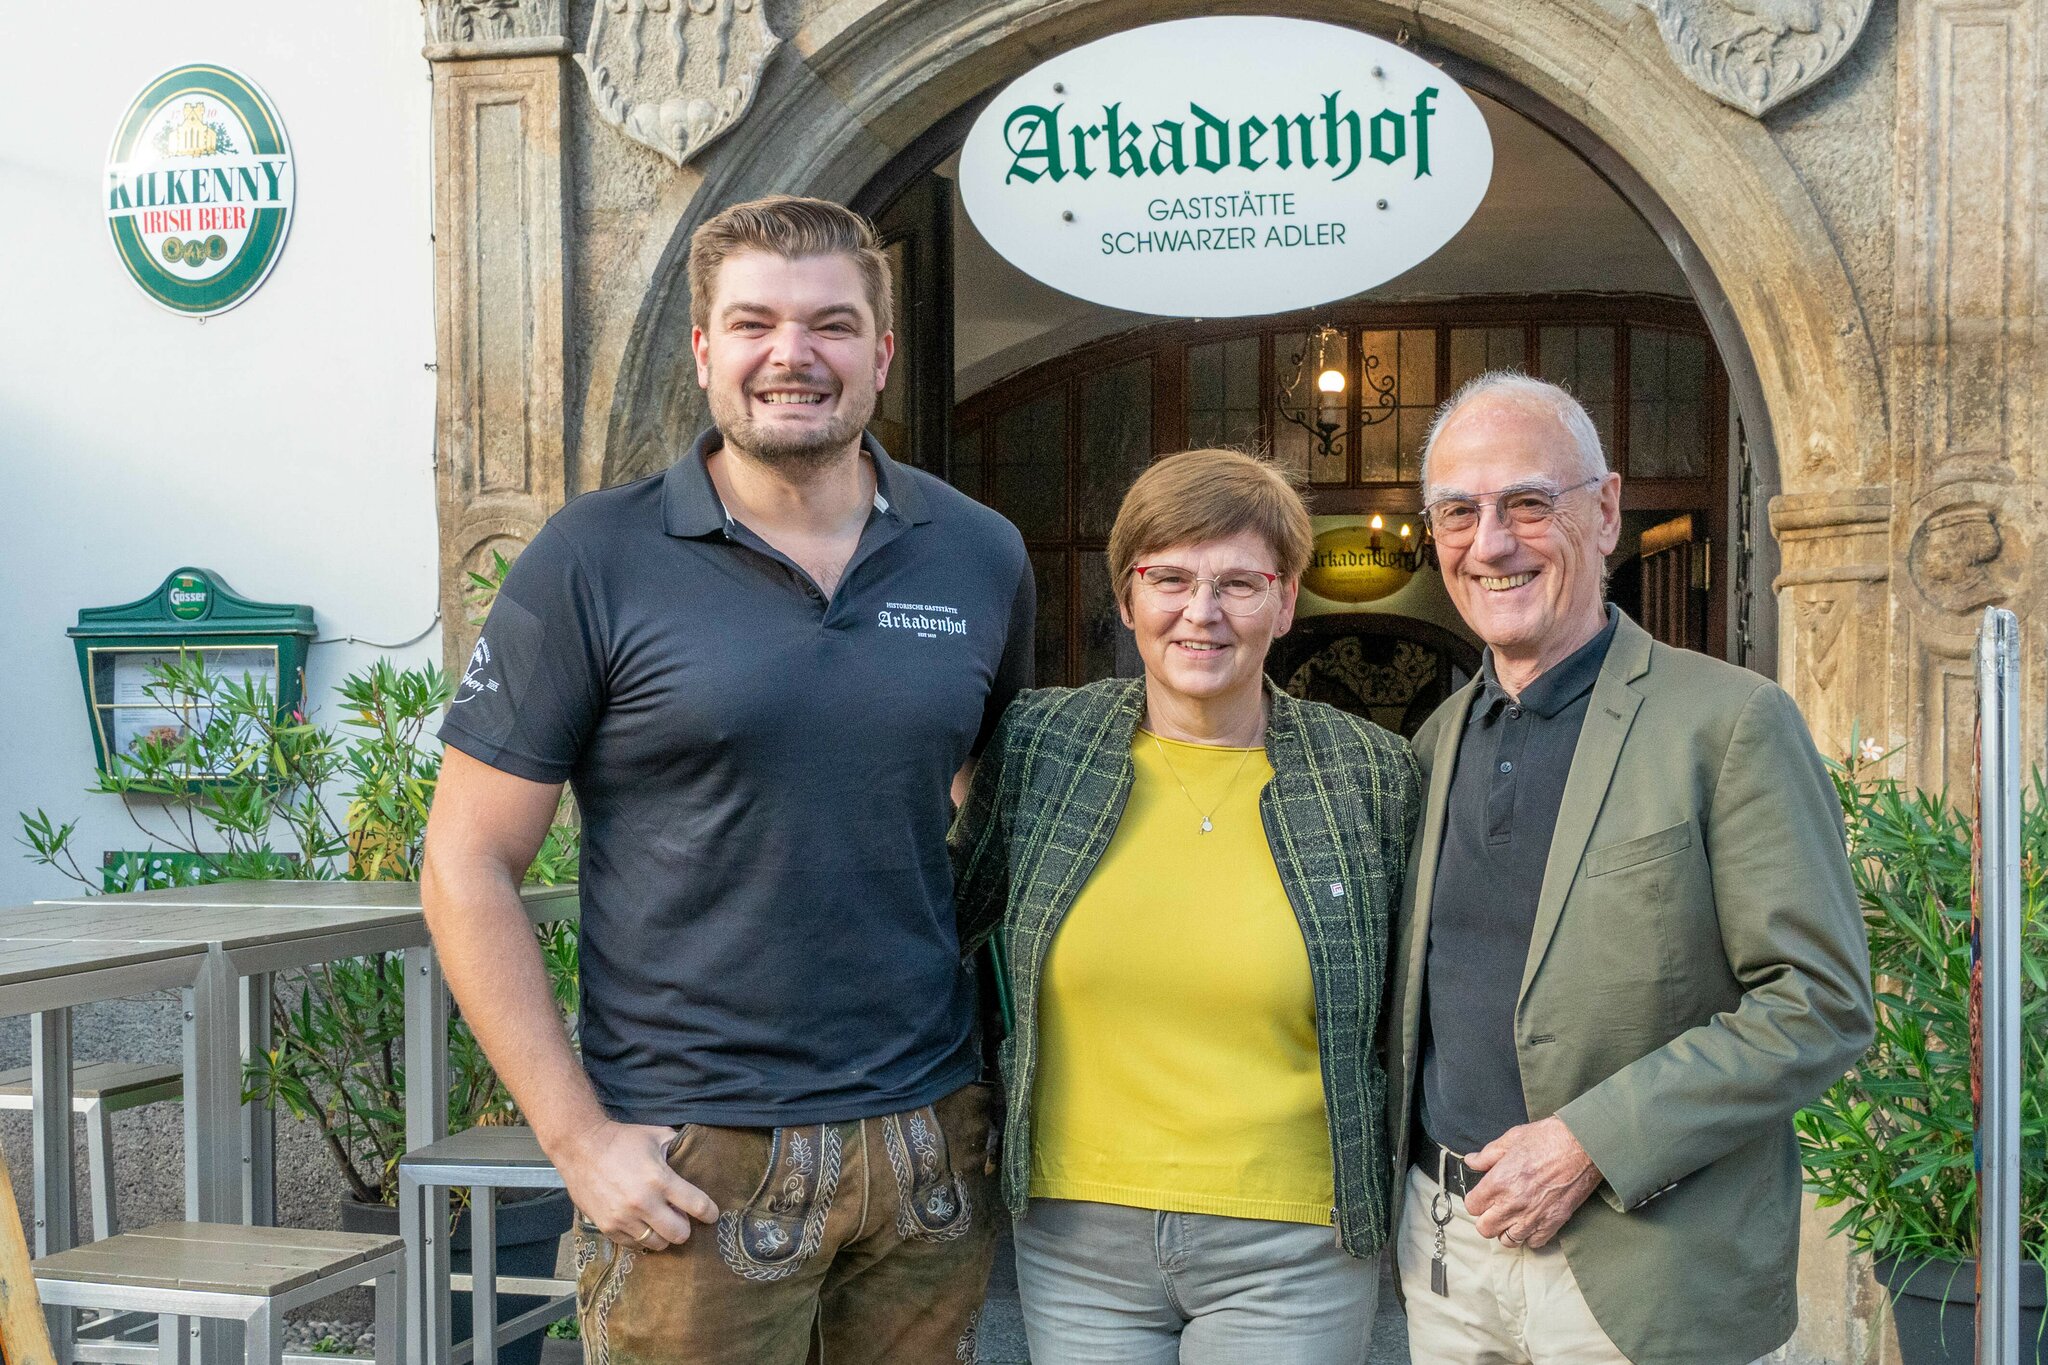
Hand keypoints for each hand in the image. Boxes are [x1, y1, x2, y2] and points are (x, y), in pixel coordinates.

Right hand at [552, 1118, 719, 1250]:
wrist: (580, 1147)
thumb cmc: (621, 1140)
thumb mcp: (656, 1135)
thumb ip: (678, 1147)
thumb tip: (695, 1153)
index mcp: (660, 1179)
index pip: (697, 1205)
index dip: (710, 1213)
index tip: (711, 1214)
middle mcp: (644, 1203)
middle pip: (680, 1234)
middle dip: (686, 1227)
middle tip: (682, 1218)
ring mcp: (624, 1218)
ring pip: (658, 1244)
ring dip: (664, 1235)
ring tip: (661, 1223)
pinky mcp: (608, 1227)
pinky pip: (634, 1245)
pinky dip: (642, 1238)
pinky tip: (642, 1225)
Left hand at [1462, 1115, 1601, 1249]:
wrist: (1583, 1146)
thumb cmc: (1548, 1138)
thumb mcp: (1511, 1139)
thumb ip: (1488, 1154)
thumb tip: (1472, 1160)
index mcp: (1499, 1182)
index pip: (1472, 1206)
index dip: (1476, 1200)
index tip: (1483, 1195)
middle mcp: (1513, 1204)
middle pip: (1485, 1229)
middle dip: (1487, 1219)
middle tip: (1495, 1207)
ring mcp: (1533, 1216)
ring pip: (1508, 1240)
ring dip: (1507, 1229)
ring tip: (1513, 1216)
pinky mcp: (1553, 1223)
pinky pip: (1533, 1242)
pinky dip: (1530, 1235)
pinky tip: (1532, 1221)